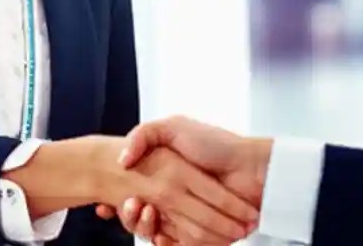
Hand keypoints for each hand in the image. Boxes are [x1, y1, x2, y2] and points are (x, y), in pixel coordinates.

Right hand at [103, 144, 256, 243]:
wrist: (252, 166)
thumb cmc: (216, 144)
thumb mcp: (173, 127)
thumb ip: (143, 135)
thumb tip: (122, 159)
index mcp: (167, 177)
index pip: (135, 195)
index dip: (123, 201)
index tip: (111, 202)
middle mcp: (176, 199)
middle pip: (144, 218)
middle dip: (132, 217)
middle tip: (129, 206)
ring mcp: (190, 218)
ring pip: (159, 234)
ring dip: (147, 229)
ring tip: (146, 214)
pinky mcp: (205, 234)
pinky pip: (183, 244)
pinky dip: (172, 244)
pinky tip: (162, 235)